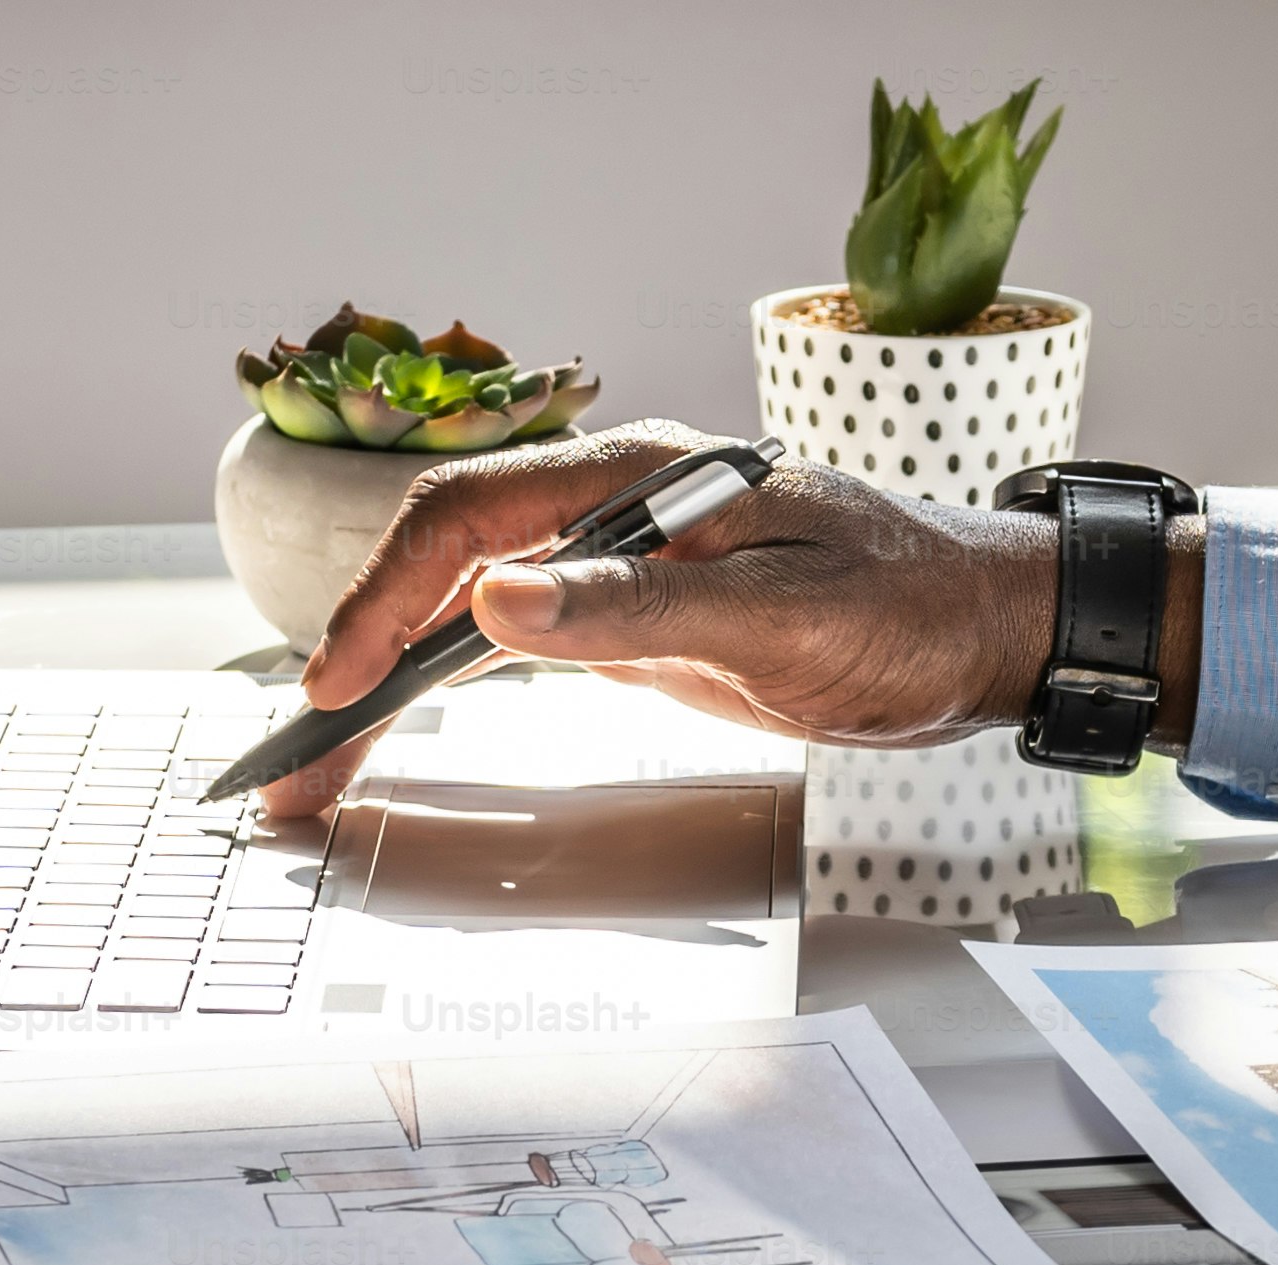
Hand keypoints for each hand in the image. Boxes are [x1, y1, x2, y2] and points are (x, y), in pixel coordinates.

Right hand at [255, 421, 1036, 826]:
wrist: (982, 629)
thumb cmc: (906, 607)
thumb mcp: (779, 618)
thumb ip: (638, 610)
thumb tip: (499, 599)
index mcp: (638, 480)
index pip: (468, 517)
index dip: (386, 595)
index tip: (340, 679)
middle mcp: (610, 508)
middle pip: (441, 569)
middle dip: (357, 658)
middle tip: (294, 761)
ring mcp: (612, 564)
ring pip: (463, 616)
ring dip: (388, 689)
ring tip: (317, 772)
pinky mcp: (627, 621)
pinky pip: (508, 649)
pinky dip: (446, 694)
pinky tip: (396, 736)